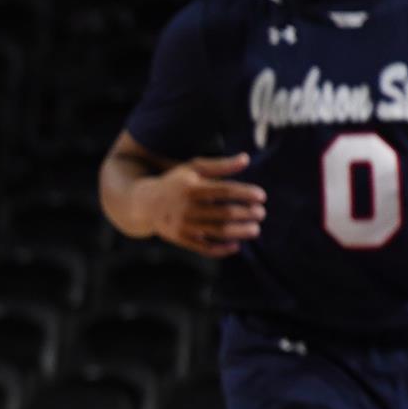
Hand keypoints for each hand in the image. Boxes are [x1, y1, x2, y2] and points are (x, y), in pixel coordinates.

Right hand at [137, 152, 266, 257]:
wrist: (145, 204)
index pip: (224, 191)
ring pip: (217, 231)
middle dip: (247, 214)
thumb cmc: (176, 183)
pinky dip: (222, 249)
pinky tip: (236, 245)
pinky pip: (204, 248)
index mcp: (191, 187)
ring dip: (240, 232)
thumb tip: (246, 159)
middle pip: (224, 213)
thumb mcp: (193, 168)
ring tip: (255, 229)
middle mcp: (186, 207)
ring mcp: (183, 225)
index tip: (261, 196)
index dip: (245, 193)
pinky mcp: (181, 239)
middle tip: (261, 213)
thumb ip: (220, 165)